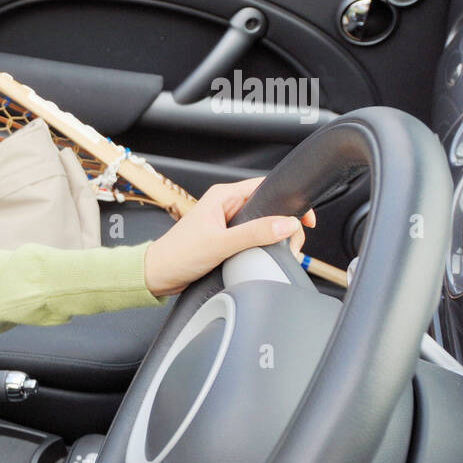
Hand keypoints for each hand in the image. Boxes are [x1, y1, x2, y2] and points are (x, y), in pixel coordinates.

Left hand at [143, 176, 315, 297]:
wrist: (157, 275)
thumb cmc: (177, 255)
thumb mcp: (220, 244)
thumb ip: (255, 233)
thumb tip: (286, 224)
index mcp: (224, 196)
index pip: (266, 187)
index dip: (289, 201)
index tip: (305, 218)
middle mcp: (226, 205)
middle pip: (269, 207)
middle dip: (285, 224)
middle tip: (292, 243)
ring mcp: (226, 222)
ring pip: (262, 223)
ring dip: (274, 237)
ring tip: (279, 251)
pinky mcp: (225, 237)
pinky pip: (253, 236)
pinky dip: (263, 245)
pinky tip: (264, 255)